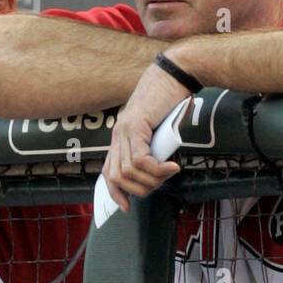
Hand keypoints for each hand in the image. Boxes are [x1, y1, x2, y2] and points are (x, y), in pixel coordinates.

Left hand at [102, 61, 186, 212]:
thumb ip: (153, 149)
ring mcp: (124, 130)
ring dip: (151, 180)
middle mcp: (118, 135)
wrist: (174, 75)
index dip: (115, 193)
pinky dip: (157, 169)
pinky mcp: (136, 126)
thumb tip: (157, 173)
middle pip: (117, 177)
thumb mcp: (158, 132)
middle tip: (160, 183)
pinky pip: (141, 160)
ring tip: (169, 173)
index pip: (108, 172)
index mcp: (120, 137)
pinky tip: (171, 168)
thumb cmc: (170, 102)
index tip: (125, 207)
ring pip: (128, 171)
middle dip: (140, 189)